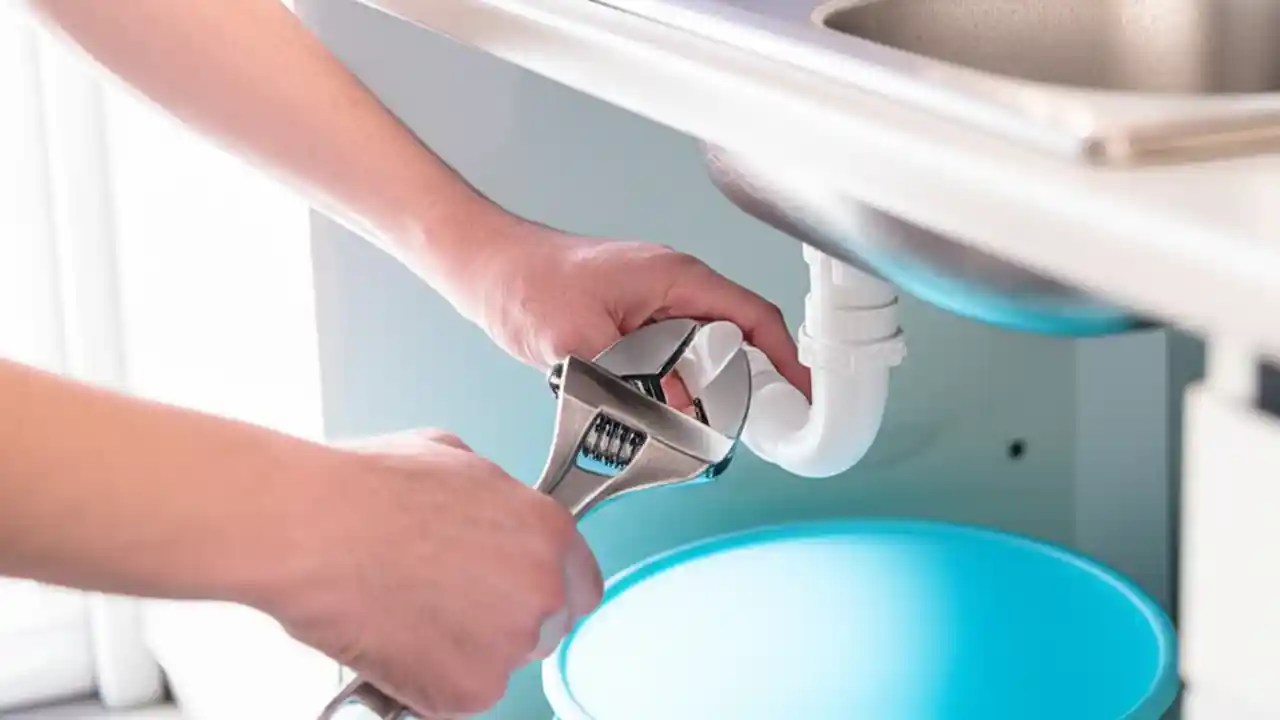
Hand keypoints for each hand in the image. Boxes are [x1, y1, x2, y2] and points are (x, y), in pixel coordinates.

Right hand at [265, 429, 600, 716]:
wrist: (312, 530)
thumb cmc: (367, 491)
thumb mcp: (453, 459)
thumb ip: (494, 498)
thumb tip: (489, 508)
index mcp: (548, 532)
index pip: (581, 586)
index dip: (546, 590)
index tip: (519, 594)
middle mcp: (542, 592)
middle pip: (544, 627)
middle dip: (503, 620)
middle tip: (448, 602)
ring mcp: (508, 646)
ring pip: (498, 662)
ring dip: (465, 650)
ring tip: (410, 613)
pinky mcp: (467, 691)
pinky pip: (456, 696)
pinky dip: (427, 682)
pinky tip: (394, 641)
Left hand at [428, 214, 811, 396]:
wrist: (485, 267)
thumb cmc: (525, 283)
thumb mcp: (580, 343)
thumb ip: (633, 384)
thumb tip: (678, 419)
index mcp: (676, 278)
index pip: (753, 318)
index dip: (785, 359)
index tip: (801, 397)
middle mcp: (672, 288)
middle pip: (729, 345)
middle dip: (732, 391)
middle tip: (726, 433)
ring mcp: (653, 305)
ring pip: (696, 360)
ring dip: (691, 395)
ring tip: (679, 432)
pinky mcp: (632, 324)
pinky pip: (666, 363)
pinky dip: (664, 391)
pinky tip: (647, 415)